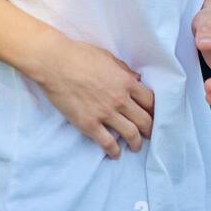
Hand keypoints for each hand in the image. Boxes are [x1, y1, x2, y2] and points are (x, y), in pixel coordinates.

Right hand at [32, 35, 153, 159]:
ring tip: (135, 147)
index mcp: (126, 82)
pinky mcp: (89, 124)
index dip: (154, 110)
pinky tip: (115, 154)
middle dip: (150, 130)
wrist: (55, 64)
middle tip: (149, 134)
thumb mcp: (109, 58)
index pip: (150, 101)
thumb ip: (125, 71)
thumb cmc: (80, 56)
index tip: (153, 115)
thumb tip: (137, 80)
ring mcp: (105, 113)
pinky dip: (114, 151)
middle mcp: (120, 99)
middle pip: (144, 120)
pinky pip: (107, 142)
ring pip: (130, 134)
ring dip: (136, 143)